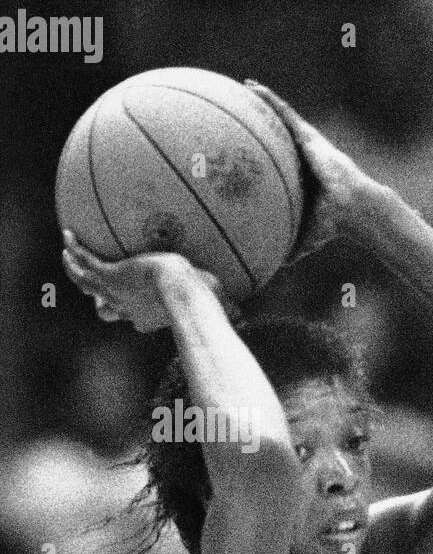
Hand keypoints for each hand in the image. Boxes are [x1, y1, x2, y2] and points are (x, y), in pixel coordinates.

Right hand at [61, 230, 225, 332]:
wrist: (183, 291)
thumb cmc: (203, 299)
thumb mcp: (213, 299)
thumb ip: (224, 306)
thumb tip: (243, 314)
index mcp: (148, 316)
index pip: (132, 318)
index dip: (129, 315)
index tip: (130, 314)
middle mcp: (127, 307)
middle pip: (104, 308)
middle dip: (98, 300)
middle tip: (94, 293)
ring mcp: (115, 291)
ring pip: (83, 282)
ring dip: (74, 269)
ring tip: (68, 254)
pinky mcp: (109, 275)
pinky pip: (84, 261)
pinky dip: (74, 250)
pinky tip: (69, 234)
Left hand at [244, 80, 375, 262]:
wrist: (352, 209)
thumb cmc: (334, 225)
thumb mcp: (306, 237)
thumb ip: (290, 247)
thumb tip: (273, 266)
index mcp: (302, 178)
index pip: (279, 163)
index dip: (263, 154)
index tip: (243, 149)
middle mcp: (303, 157)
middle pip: (277, 137)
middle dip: (260, 124)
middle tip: (237, 114)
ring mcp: (307, 144)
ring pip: (280, 119)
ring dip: (263, 104)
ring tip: (243, 90)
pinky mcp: (309, 136)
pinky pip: (284, 113)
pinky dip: (269, 100)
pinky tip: (252, 88)